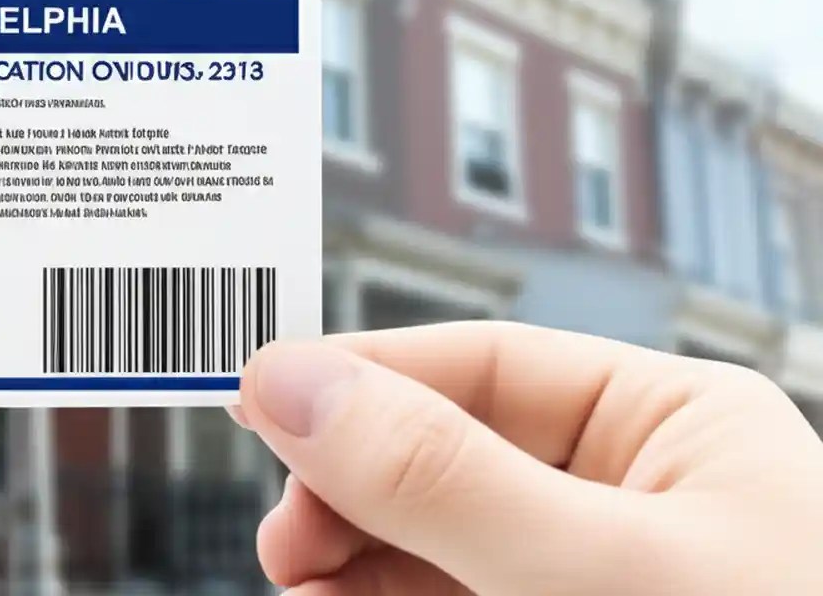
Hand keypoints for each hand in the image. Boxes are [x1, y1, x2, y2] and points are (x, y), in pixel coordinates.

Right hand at [234, 321, 822, 594]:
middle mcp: (632, 496)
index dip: (364, 372)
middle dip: (351, 479)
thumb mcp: (597, 570)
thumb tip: (295, 384)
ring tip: (294, 571)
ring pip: (435, 536)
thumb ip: (443, 479)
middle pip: (447, 450)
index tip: (261, 391)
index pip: (488, 365)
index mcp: (677, 429)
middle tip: (284, 525)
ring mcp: (592, 576)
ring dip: (351, 547)